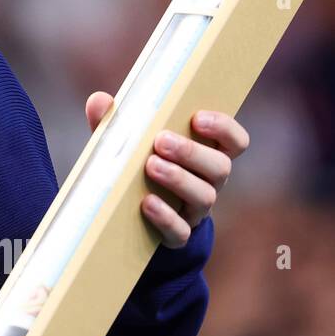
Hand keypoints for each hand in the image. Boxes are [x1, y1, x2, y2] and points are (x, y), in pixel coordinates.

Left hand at [85, 91, 248, 247]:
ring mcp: (194, 210)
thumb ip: (115, 121)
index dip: (224, 128)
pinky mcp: (176, 234)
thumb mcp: (126, 142)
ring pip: (205, 196)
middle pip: (220, 167)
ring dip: (179, 179)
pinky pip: (180, 230)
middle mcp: (207, 181)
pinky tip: (146, 203)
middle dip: (192, 152)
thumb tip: (99, 101)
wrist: (127, 217)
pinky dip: (165, 217)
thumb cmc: (135, 166)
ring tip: (151, 166)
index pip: (235, 141)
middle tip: (161, 142)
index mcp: (205, 154)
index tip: (197, 118)